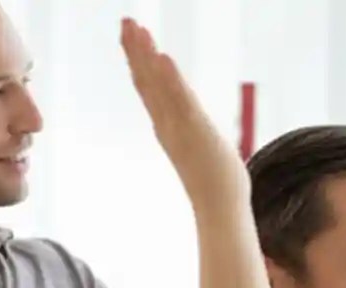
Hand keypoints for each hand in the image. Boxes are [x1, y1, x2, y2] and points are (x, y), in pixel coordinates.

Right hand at [120, 18, 250, 210]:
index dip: (139, 62)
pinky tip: (162, 57)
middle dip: (136, 50)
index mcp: (168, 126)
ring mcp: (179, 126)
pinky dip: (169, 78)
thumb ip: (191, 137)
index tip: (130, 37)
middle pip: (146, 81)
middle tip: (125, 22)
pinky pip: (179, 98)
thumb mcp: (200, 151)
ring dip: (146, 55)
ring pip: (158, 84)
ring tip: (136, 29)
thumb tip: (191, 132)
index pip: (149, 88)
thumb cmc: (215, 184)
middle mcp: (168, 123)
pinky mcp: (195, 130)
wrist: (220, 208)